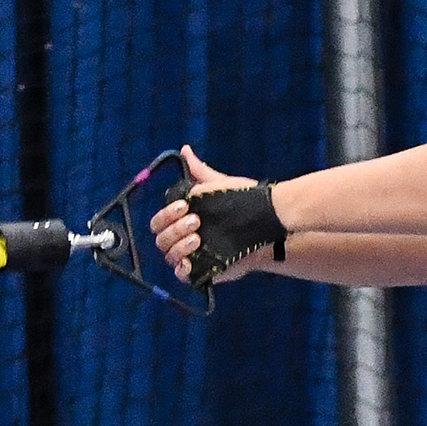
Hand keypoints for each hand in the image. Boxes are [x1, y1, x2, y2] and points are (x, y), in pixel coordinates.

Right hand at [150, 146, 267, 283]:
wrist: (267, 224)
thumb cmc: (243, 204)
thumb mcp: (220, 186)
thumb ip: (200, 173)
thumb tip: (185, 150)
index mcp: (181, 220)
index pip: (159, 221)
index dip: (166, 214)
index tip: (184, 205)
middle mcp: (182, 239)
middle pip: (161, 239)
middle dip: (174, 229)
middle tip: (196, 221)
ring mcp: (192, 256)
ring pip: (169, 256)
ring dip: (179, 246)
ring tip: (198, 237)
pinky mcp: (203, 272)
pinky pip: (182, 275)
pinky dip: (182, 268)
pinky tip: (191, 259)